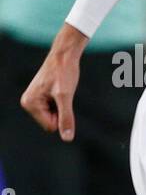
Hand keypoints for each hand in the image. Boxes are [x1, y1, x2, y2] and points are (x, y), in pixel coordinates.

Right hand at [22, 24, 88, 140]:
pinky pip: (55, 110)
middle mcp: (28, 103)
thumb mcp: (66, 96)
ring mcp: (34, 101)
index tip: (62, 98)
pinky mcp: (41, 98)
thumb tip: (67, 138)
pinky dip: (61, 102)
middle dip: (61, 112)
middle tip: (62, 94)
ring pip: (54, 117)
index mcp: (30, 104)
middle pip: (51, 123)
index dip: (62, 116)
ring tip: (61, 91)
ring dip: (62, 106)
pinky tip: (60, 90)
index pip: (51, 127)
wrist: (64, 56)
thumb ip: (66, 118)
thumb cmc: (64, 72)